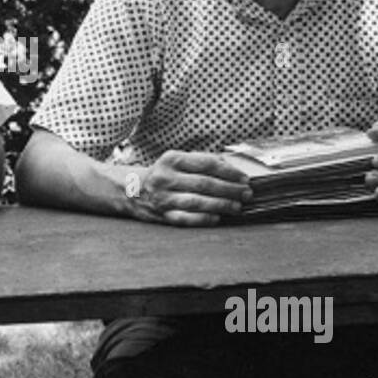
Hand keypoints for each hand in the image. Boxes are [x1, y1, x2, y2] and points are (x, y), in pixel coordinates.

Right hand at [124, 151, 252, 226]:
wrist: (131, 190)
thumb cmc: (163, 174)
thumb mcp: (177, 160)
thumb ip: (201, 161)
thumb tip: (231, 166)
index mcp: (172, 159)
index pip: (206, 163)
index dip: (229, 172)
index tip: (244, 178)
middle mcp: (166, 177)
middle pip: (204, 183)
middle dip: (230, 189)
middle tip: (246, 193)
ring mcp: (163, 197)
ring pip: (197, 202)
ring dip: (221, 204)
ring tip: (237, 206)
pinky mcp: (162, 215)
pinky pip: (186, 218)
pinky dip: (203, 218)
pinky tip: (217, 217)